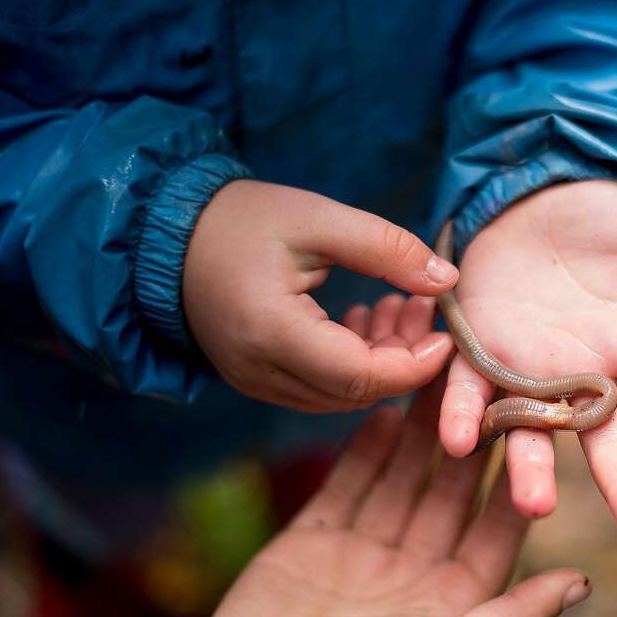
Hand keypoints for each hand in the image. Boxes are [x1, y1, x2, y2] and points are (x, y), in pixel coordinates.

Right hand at [138, 382, 589, 616]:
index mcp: (453, 603)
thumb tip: (584, 583)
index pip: (495, 528)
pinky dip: (365, 451)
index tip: (533, 426)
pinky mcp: (313, 543)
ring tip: (435, 380)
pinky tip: (383, 410)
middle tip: (482, 381)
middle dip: (466, 440)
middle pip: (447, 494)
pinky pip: (347, 487)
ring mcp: (363, 556)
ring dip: (417, 434)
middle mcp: (414, 574)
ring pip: (399, 481)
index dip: (513, 479)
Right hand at [184, 180, 457, 410]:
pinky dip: (353, 364)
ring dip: (381, 361)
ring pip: (340, 397)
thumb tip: (446, 281)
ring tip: (396, 305)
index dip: (414, 364)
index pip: (359, 375)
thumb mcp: (318, 219)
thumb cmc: (242, 220)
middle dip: (403, 360)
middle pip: (354, 393)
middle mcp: (259, 371)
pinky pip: (320, 390)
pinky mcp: (256, 381)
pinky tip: (362, 319)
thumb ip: (386, 248)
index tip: (445, 332)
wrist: (169, 236)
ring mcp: (254, 383)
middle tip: (423, 307)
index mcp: (271, 331)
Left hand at [438, 181, 616, 537]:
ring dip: (531, 468)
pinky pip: (464, 389)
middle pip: (605, 436)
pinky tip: (459, 441)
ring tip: (536, 506)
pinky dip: (461, 413)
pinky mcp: (472, 351)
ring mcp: (526, 370)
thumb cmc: (603, 219)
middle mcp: (582, 374)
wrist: (529, 194)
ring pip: (530, 430)